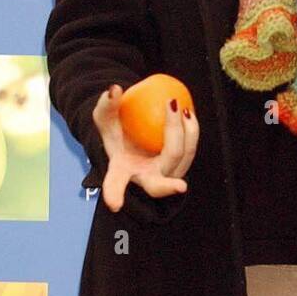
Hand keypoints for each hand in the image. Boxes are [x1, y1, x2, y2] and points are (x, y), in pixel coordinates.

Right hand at [92, 85, 199, 212]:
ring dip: (184, 138)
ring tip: (180, 110)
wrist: (134, 133)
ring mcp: (165, 174)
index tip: (115, 205)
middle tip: (180, 187)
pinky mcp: (180, 164)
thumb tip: (114, 90)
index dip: (114, 195)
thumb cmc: (117, 129)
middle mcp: (144, 179)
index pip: (115, 185)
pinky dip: (191, 131)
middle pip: (157, 186)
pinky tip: (188, 112)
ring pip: (179, 161)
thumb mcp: (105, 117)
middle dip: (168, 188)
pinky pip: (190, 150)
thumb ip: (106, 105)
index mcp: (122, 172)